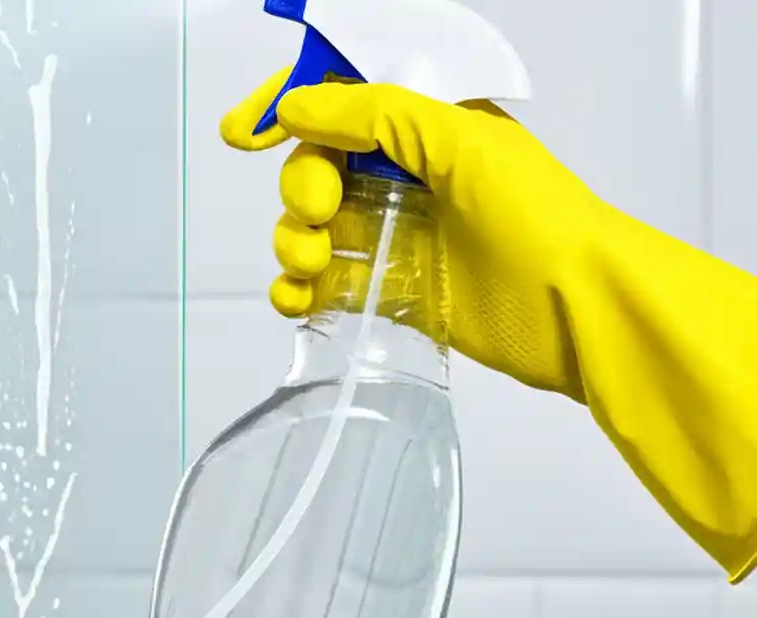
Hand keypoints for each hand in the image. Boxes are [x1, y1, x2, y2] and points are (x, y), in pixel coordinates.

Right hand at [220, 68, 621, 399]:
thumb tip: (295, 108)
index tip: (244, 134)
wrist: (579, 308)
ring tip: (310, 261)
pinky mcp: (393, 294)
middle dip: (301, 186)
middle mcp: (406, 177)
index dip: (289, 109)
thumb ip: (375, 115)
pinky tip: (295, 298)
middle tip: (319, 208)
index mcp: (424, 128)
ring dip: (292, 241)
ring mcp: (398, 238)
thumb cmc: (532, 213)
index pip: (341, 102)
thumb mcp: (458, 140)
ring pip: (313, 230)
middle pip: (316, 169)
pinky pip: (325, 286)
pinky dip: (297, 291)